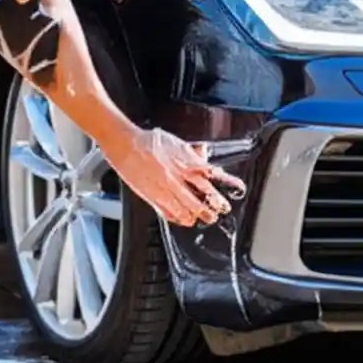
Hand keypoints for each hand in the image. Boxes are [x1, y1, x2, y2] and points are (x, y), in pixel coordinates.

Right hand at [99, 127, 245, 226]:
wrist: (125, 145)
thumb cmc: (148, 142)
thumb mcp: (177, 142)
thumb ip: (192, 151)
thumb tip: (203, 152)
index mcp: (186, 162)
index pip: (213, 174)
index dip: (227, 182)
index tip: (237, 187)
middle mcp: (178, 178)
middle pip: (203, 196)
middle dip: (214, 205)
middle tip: (221, 210)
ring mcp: (165, 190)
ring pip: (187, 208)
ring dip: (198, 215)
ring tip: (204, 218)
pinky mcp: (152, 198)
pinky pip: (168, 212)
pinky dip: (178, 218)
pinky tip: (183, 220)